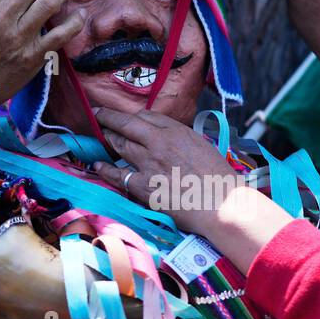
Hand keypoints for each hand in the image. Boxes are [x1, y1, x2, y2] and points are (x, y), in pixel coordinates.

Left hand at [90, 108, 237, 235]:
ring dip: (108, 139)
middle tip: (98, 114)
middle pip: (127, 124)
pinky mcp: (143, 187)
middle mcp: (160, 143)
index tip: (125, 116)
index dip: (132, 116)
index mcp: (177, 131)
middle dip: (109, 118)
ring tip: (101, 135)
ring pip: (120, 145)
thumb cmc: (218, 178)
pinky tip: (98, 166)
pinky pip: (117, 175)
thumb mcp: (202, 147)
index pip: (147, 116)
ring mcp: (149, 164)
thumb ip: (181, 140)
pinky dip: (105, 169)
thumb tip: (167, 140)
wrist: (221, 204)